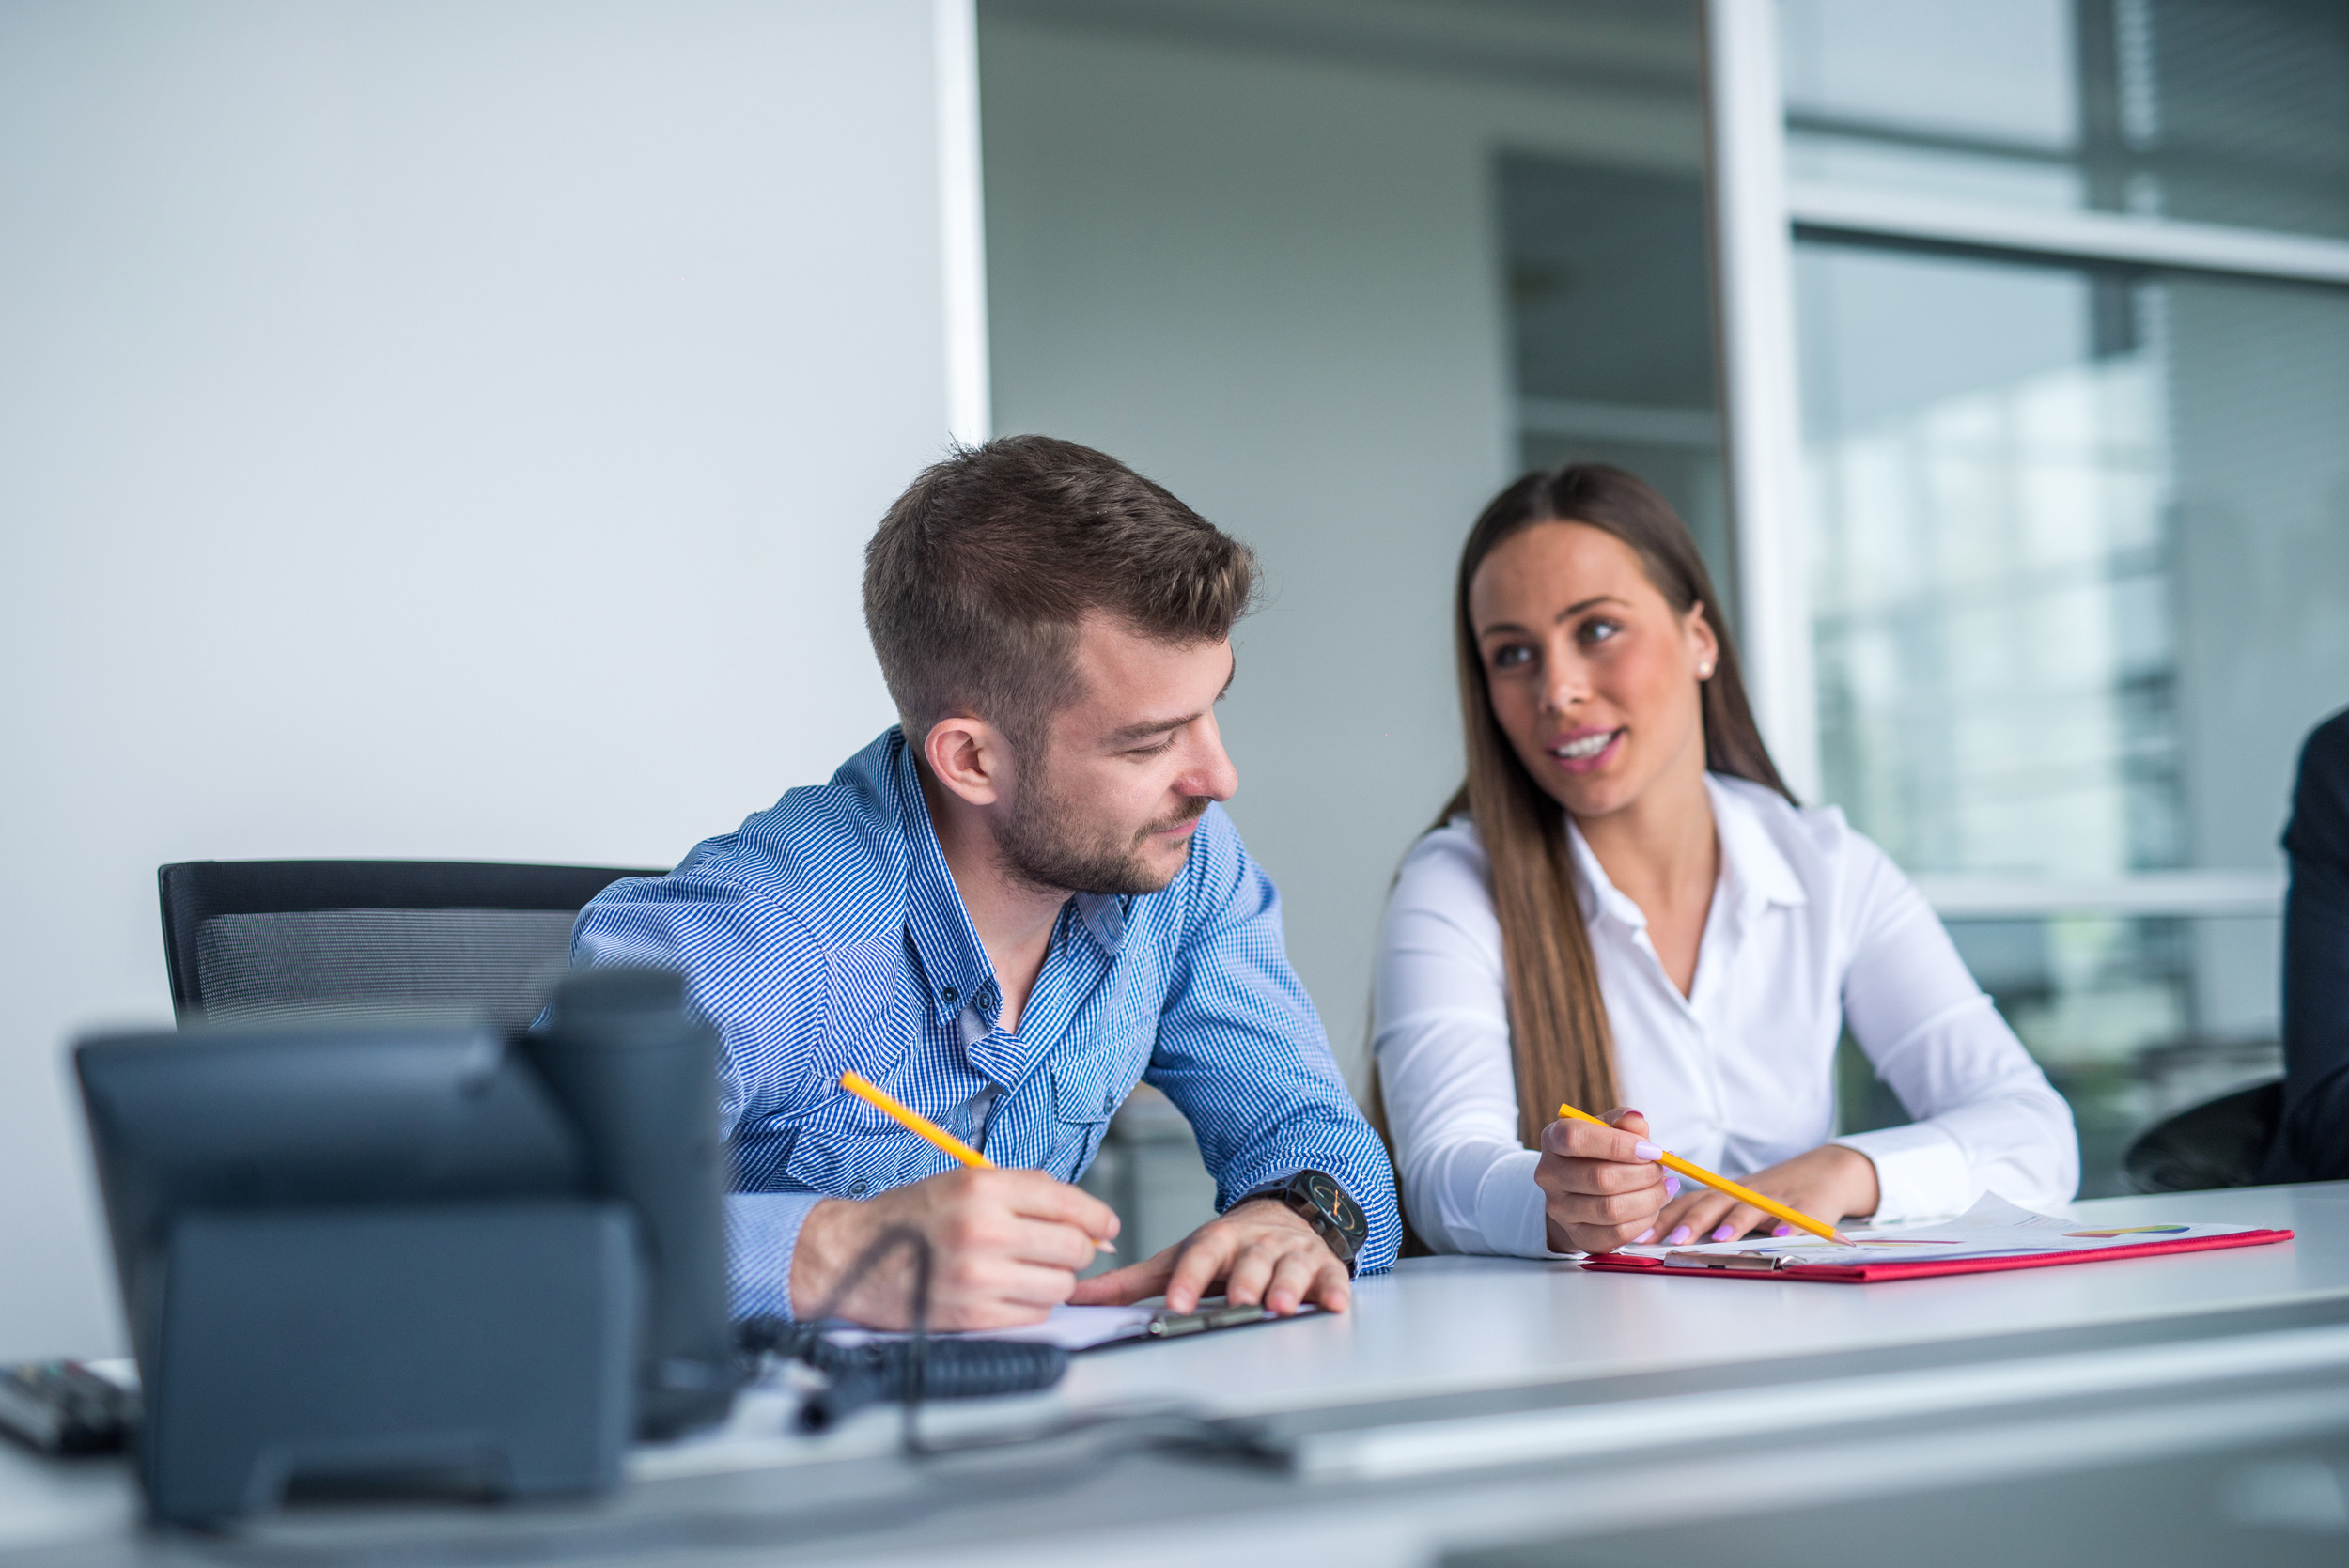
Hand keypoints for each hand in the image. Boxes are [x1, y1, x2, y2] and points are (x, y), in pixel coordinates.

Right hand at [789, 1167, 1117, 1330]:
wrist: (851, 1257)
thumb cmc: (910, 1219)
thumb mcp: (966, 1184)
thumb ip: (1028, 1197)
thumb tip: (1096, 1228)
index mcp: (983, 1188)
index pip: (1067, 1201)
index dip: (1096, 1216)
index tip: (1106, 1226)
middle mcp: (983, 1230)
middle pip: (1073, 1247)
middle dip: (1075, 1251)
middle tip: (1058, 1251)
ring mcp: (979, 1277)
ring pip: (1060, 1285)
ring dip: (1052, 1281)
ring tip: (1023, 1271)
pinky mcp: (973, 1317)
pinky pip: (1034, 1315)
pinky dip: (1030, 1306)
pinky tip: (1006, 1293)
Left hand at [1069, 1196, 1348, 1315]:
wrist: (1283, 1215)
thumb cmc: (1228, 1246)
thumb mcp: (1180, 1256)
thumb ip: (1131, 1282)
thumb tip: (1078, 1296)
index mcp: (1218, 1240)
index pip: (1200, 1256)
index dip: (1189, 1278)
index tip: (1177, 1302)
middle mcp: (1256, 1244)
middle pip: (1249, 1262)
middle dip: (1244, 1281)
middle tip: (1237, 1301)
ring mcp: (1291, 1254)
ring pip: (1290, 1268)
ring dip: (1287, 1287)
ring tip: (1281, 1306)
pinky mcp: (1322, 1267)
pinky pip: (1331, 1279)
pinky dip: (1335, 1292)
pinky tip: (1334, 1305)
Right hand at [1537, 1107, 1670, 1253]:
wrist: (1580, 1189)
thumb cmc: (1599, 1152)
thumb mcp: (1609, 1129)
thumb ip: (1624, 1122)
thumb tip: (1636, 1121)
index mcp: (1553, 1139)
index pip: (1576, 1138)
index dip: (1618, 1144)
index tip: (1649, 1149)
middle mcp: (1549, 1175)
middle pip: (1601, 1178)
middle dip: (1643, 1174)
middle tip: (1663, 1169)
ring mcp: (1559, 1209)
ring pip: (1611, 1209)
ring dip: (1649, 1198)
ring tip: (1664, 1187)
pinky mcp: (1578, 1236)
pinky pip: (1617, 1234)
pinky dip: (1644, 1221)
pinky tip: (1654, 1207)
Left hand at [1650, 1143, 1879, 1245]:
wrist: (1826, 1172)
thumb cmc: (1770, 1195)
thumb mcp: (1736, 1202)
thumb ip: (1704, 1217)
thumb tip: (1660, 1240)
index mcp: (1725, 1194)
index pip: (1689, 1203)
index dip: (1666, 1219)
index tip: (1641, 1236)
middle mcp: (1746, 1193)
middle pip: (1716, 1203)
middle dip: (1693, 1222)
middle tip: (1674, 1241)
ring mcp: (1777, 1199)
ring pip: (1753, 1209)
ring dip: (1736, 1223)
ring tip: (1721, 1239)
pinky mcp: (1810, 1208)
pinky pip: (1800, 1217)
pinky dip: (1792, 1226)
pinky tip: (1783, 1237)